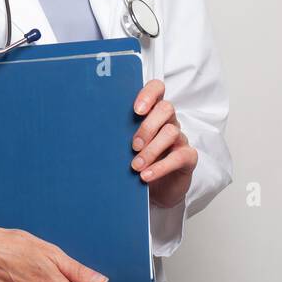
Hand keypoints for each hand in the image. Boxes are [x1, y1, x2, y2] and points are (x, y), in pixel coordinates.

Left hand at [130, 79, 196, 208]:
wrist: (155, 192)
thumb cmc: (137, 163)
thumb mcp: (125, 147)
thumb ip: (118, 135)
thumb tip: (94, 132)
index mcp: (152, 113)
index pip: (157, 89)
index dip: (149, 94)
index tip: (136, 110)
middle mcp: (168, 122)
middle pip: (166, 109)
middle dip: (148, 126)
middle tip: (134, 145)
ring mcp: (179, 139)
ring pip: (171, 132)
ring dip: (151, 150)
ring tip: (136, 166)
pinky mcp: (187, 157)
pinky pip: (179, 156)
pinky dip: (161, 166)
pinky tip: (147, 175)